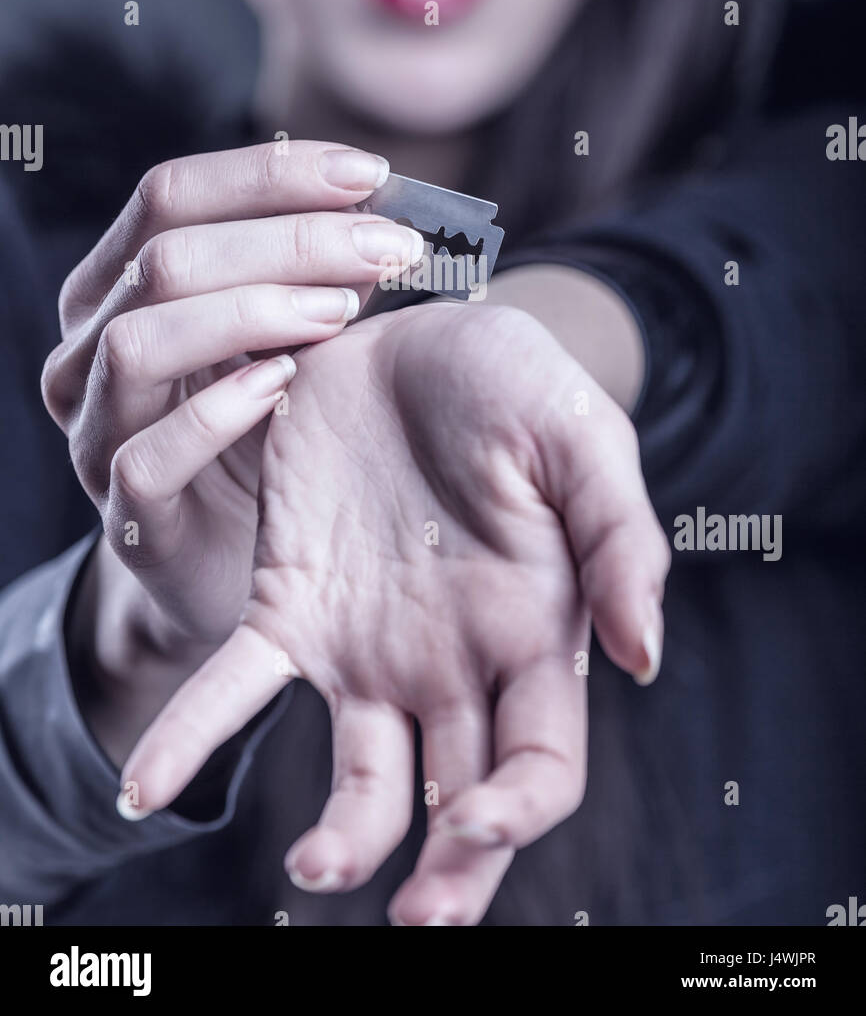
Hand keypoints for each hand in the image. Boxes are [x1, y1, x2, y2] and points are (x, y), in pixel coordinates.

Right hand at [41, 139, 422, 654]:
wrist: (241, 559)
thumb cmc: (276, 425)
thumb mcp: (285, 331)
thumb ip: (311, 269)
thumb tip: (389, 201)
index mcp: (116, 284)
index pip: (171, 194)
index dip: (271, 174)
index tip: (371, 174)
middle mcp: (88, 347)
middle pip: (165, 258)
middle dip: (289, 239)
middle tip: (389, 247)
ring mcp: (96, 432)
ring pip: (139, 342)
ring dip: (252, 312)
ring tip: (343, 312)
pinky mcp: (128, 517)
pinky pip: (147, 459)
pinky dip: (216, 414)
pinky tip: (285, 386)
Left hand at [121, 301, 669, 924]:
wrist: (417, 331)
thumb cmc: (516, 381)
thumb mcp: (582, 437)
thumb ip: (622, 540)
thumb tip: (642, 658)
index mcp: (536, 633)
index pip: (541, 765)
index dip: (516, 810)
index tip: (470, 820)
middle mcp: (454, 661)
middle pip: (456, 801)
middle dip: (445, 874)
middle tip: (413, 913)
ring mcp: (368, 644)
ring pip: (362, 776)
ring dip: (340, 840)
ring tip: (308, 868)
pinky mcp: (289, 602)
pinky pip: (239, 685)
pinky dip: (192, 736)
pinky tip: (144, 787)